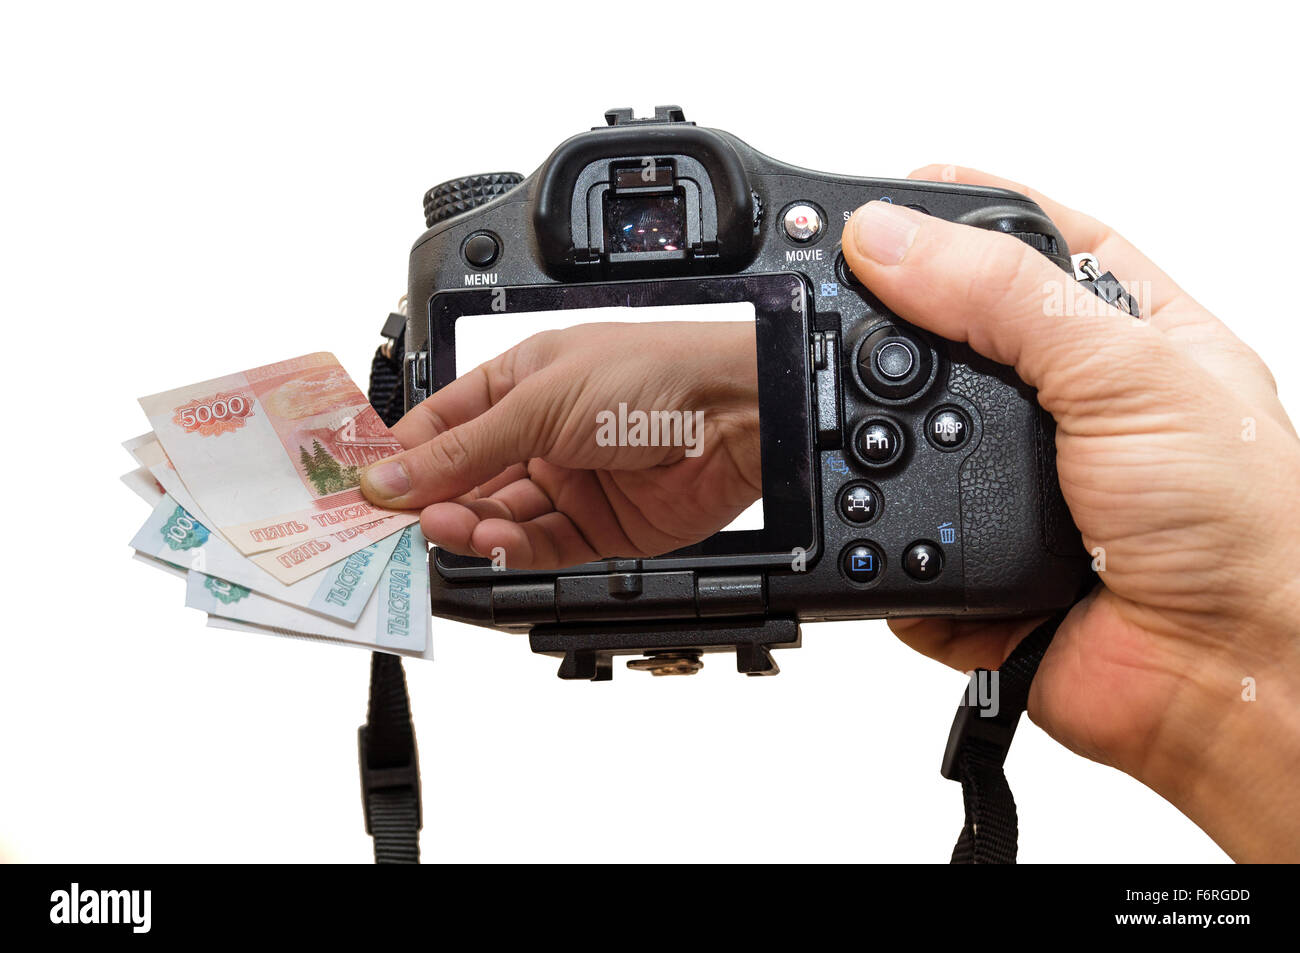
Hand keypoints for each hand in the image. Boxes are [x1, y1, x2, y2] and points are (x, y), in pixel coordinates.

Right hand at [360, 321, 760, 568]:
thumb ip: (464, 449)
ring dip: (466, 526)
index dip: (402, 454)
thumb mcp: (540, 401)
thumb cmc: (652, 374)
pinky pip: (538, 546)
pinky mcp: (600, 528)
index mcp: (521, 382)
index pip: (443, 423)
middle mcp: (542, 433)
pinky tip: (491, 542)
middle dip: (429, 498)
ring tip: (443, 527)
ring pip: (497, 518)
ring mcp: (570, 481)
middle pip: (466, 478)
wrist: (737, 415)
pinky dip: (510, 549)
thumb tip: (391, 474)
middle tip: (394, 520)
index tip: (363, 485)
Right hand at [842, 167, 1299, 861]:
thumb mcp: (1132, 372)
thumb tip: (892, 239)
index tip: (884, 201)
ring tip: (860, 429)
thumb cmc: (1245, 528)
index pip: (1027, 242)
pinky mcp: (970, 559)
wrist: (1226, 679)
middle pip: (949, 336)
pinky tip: (895, 530)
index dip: (956, 214)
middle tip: (843, 304)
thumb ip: (1008, 297)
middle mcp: (1063, 405)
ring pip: (907, 439)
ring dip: (880, 441)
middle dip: (893, 327)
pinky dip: (881, 539)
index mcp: (1122, 334)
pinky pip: (894, 536)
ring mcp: (1012, 484)